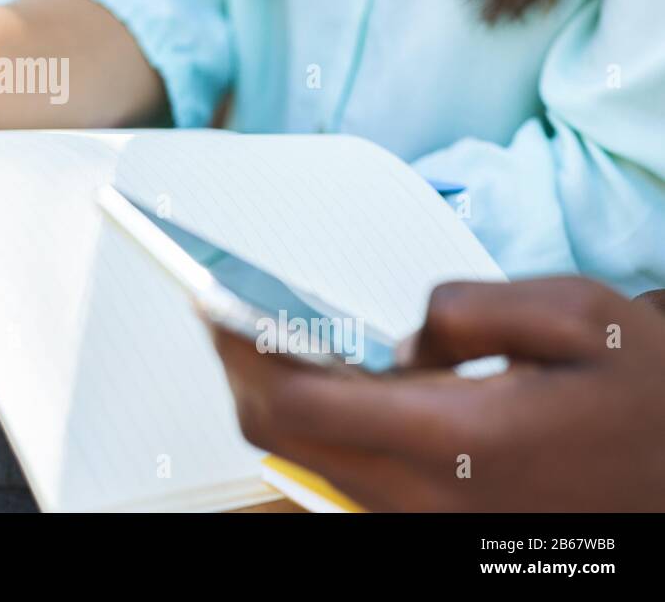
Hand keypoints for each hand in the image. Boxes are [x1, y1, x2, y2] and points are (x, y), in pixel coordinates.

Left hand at [214, 276, 664, 510]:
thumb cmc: (648, 400)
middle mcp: (428, 498)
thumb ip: (468, 309)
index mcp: (456, 438)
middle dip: (244, 373)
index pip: (295, 403)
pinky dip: (321, 432)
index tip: (213, 305)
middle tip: (232, 317)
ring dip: (280, 403)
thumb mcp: (580, 316)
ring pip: (312, 465)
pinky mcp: (437, 531)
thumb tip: (401, 339)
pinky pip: (351, 482)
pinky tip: (333, 388)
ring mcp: (429, 526)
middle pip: (283, 442)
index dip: (239, 352)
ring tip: (275, 341)